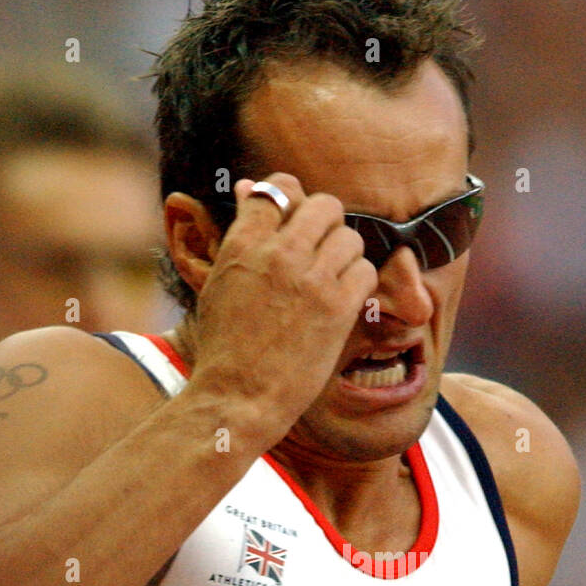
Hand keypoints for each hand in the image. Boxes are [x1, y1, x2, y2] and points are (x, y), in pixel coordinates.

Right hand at [187, 172, 377, 448]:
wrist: (237, 397)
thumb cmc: (224, 347)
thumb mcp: (219, 282)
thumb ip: (241, 235)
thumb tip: (248, 188)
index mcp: (244, 243)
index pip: (279, 188)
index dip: (293, 199)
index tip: (296, 218)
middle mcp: (279, 253)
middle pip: (324, 205)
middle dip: (326, 224)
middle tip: (321, 250)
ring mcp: (312, 279)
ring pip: (350, 236)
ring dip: (345, 254)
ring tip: (332, 279)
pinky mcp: (338, 308)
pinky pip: (366, 270)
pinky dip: (359, 282)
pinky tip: (344, 300)